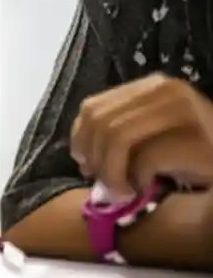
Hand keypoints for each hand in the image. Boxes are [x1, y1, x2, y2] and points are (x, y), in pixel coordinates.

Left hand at [71, 73, 212, 197]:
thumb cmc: (196, 154)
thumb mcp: (154, 134)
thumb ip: (121, 132)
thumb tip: (81, 155)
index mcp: (152, 86)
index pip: (93, 107)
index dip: (81, 139)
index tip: (84, 164)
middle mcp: (166, 90)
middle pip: (102, 123)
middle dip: (95, 159)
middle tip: (104, 184)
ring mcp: (184, 112)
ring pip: (118, 138)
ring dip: (112, 173)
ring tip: (121, 191)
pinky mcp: (197, 140)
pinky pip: (146, 158)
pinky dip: (137, 179)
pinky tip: (145, 189)